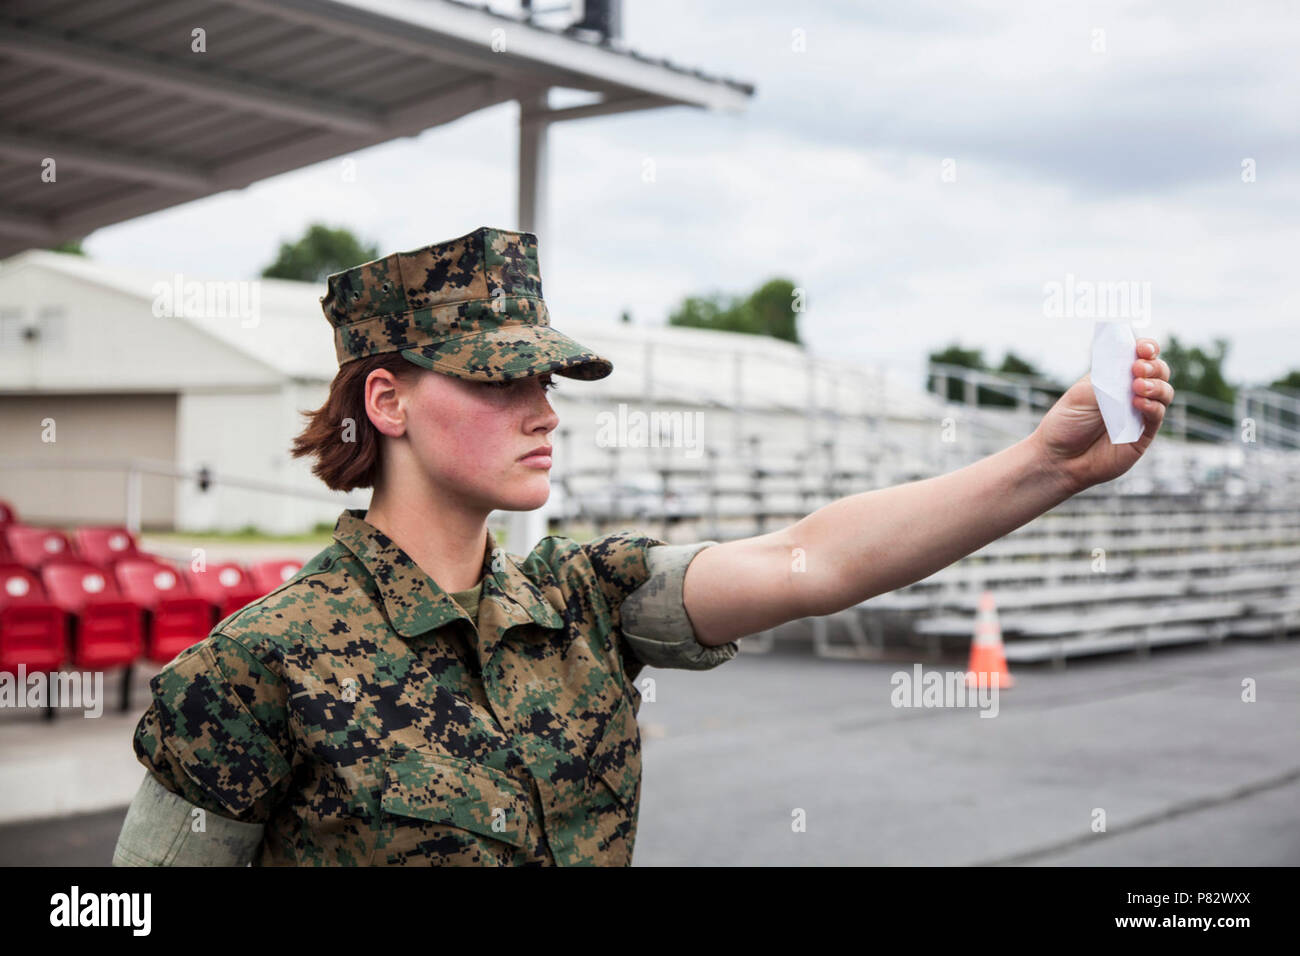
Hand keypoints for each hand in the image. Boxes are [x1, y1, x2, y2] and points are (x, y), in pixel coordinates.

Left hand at [1031, 337, 1174, 493]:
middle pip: (1159, 371)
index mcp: (1115, 377)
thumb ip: (1108, 379)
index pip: (1140, 356)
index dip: (1147, 348)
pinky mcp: (1143, 434)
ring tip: (1137, 386)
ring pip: (1165, 392)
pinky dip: (1152, 406)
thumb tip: (1131, 366)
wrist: (1058, 458)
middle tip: (1137, 369)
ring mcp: (1140, 412)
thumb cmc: (1066, 424)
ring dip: (1156, 385)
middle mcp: (1131, 392)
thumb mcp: (1082, 394)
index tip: (1142, 348)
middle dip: (1153, 365)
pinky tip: (1139, 403)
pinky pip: (1157, 416)